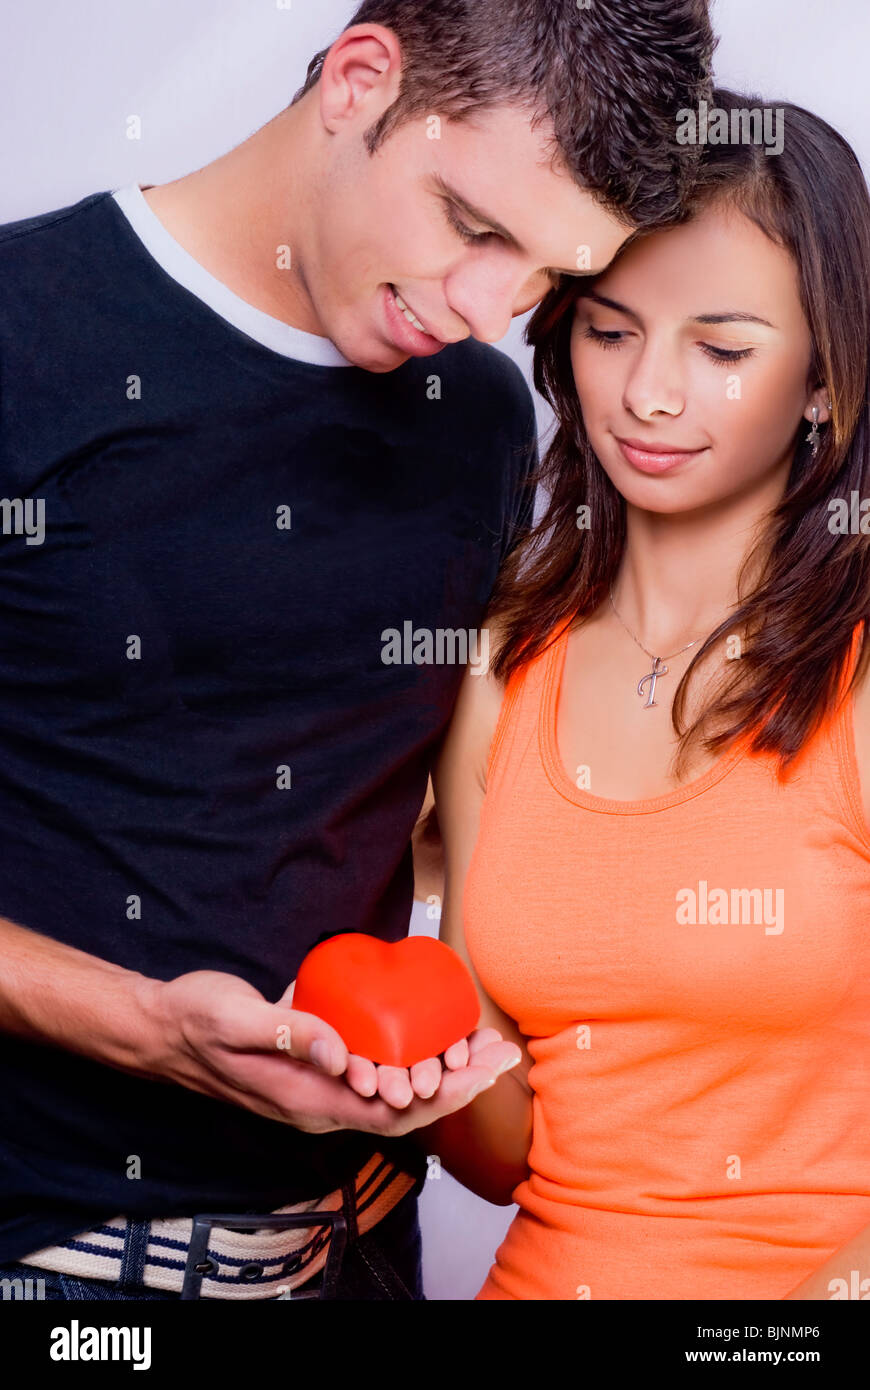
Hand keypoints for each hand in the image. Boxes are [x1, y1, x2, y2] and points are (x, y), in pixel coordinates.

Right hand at [144, 969, 521, 1137]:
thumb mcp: (237, 1021)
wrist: (164, 1027)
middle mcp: (324, 1101)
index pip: (395, 1111)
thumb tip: (341, 1053)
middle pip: (407, 1103)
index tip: (483, 1070)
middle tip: (501, 1050)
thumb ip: (287, 1034)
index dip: (446, 1095)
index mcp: (310, 1102)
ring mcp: (323, 1084)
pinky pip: (375, 1066)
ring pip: (395, 1086)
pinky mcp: (320, 1062)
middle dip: (459, 1080)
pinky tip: (431, 1026)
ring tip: (481, 1040)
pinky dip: (410, 1050)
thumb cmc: (197, 1022)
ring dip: (442, 1067)